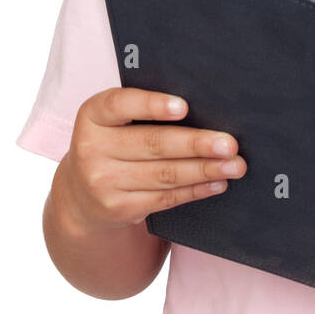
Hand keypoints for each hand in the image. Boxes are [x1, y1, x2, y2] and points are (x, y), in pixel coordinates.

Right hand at [57, 87, 246, 234]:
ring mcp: (103, 183)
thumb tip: (204, 108)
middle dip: (197, 144)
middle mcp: (91, 149)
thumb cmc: (112, 142)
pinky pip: (165, 198)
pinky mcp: (119, 209)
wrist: (80, 193)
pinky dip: (196, 189)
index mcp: (92, 116)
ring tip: (234, 165)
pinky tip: (217, 182)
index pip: (119, 104)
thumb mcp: (114, 120)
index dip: (152, 105)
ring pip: (164, 175)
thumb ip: (144, 109)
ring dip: (205, 169)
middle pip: (153, 144)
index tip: (184, 107)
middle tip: (230, 143)